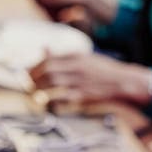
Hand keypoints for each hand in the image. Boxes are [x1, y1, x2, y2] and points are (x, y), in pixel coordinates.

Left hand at [29, 54, 151, 108]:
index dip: (35, 67)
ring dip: (40, 89)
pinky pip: (62, 99)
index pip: (49, 60)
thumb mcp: (84, 57)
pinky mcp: (83, 96)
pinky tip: (47, 103)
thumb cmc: (102, 70)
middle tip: (28, 84)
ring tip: (35, 93)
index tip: (28, 73)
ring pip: (52, 84)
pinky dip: (52, 101)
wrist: (124, 82)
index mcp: (77, 56)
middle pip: (48, 71)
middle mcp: (77, 67)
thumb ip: (62, 54)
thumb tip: (44, 48)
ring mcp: (80, 82)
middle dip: (34, 78)